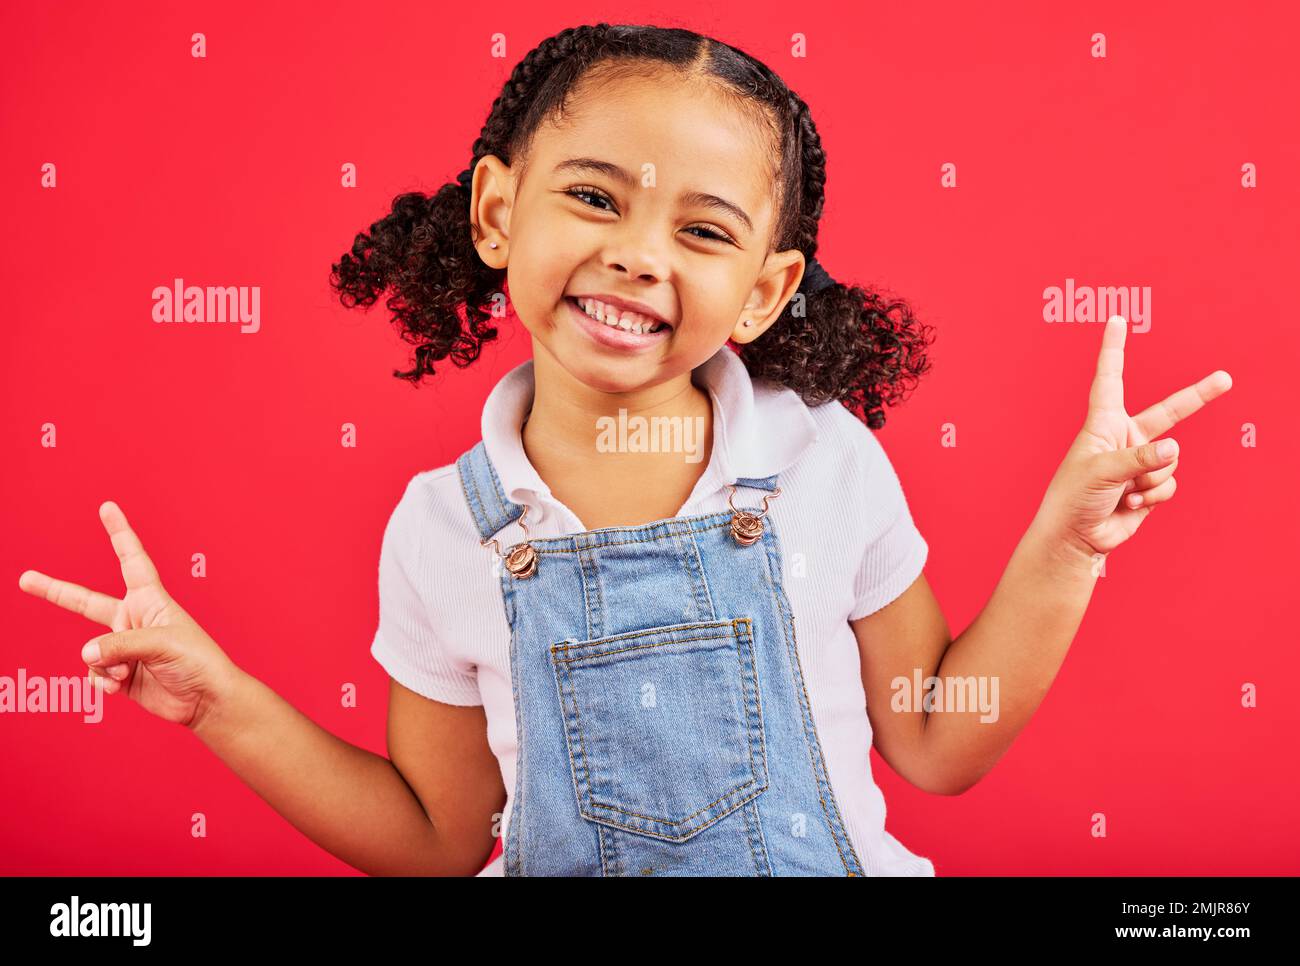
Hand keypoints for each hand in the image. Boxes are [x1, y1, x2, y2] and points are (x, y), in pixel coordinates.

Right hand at [18, 501, 237, 730]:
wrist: (205, 699)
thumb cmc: (198, 661)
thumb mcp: (162, 643)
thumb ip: (119, 645)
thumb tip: (85, 653)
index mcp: (150, 600)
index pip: (131, 559)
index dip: (119, 532)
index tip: (107, 508)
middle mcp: (133, 620)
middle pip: (85, 602)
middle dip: (54, 591)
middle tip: (25, 578)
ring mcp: (124, 647)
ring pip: (90, 650)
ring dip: (103, 663)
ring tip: (126, 671)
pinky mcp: (119, 673)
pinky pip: (94, 672)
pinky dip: (101, 679)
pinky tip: (119, 684)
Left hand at [1034, 315, 1232, 558]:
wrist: (1076, 537)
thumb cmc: (1073, 498)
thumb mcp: (1101, 471)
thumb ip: (1138, 459)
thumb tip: (1173, 450)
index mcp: (1103, 423)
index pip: (1110, 378)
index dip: (1114, 348)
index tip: (1118, 319)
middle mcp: (1124, 438)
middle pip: (1169, 412)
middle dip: (1198, 397)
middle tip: (1225, 378)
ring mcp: (1140, 462)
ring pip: (1170, 460)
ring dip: (1150, 479)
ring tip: (1123, 490)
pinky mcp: (1150, 485)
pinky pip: (1169, 483)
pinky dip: (1153, 495)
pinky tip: (1129, 504)